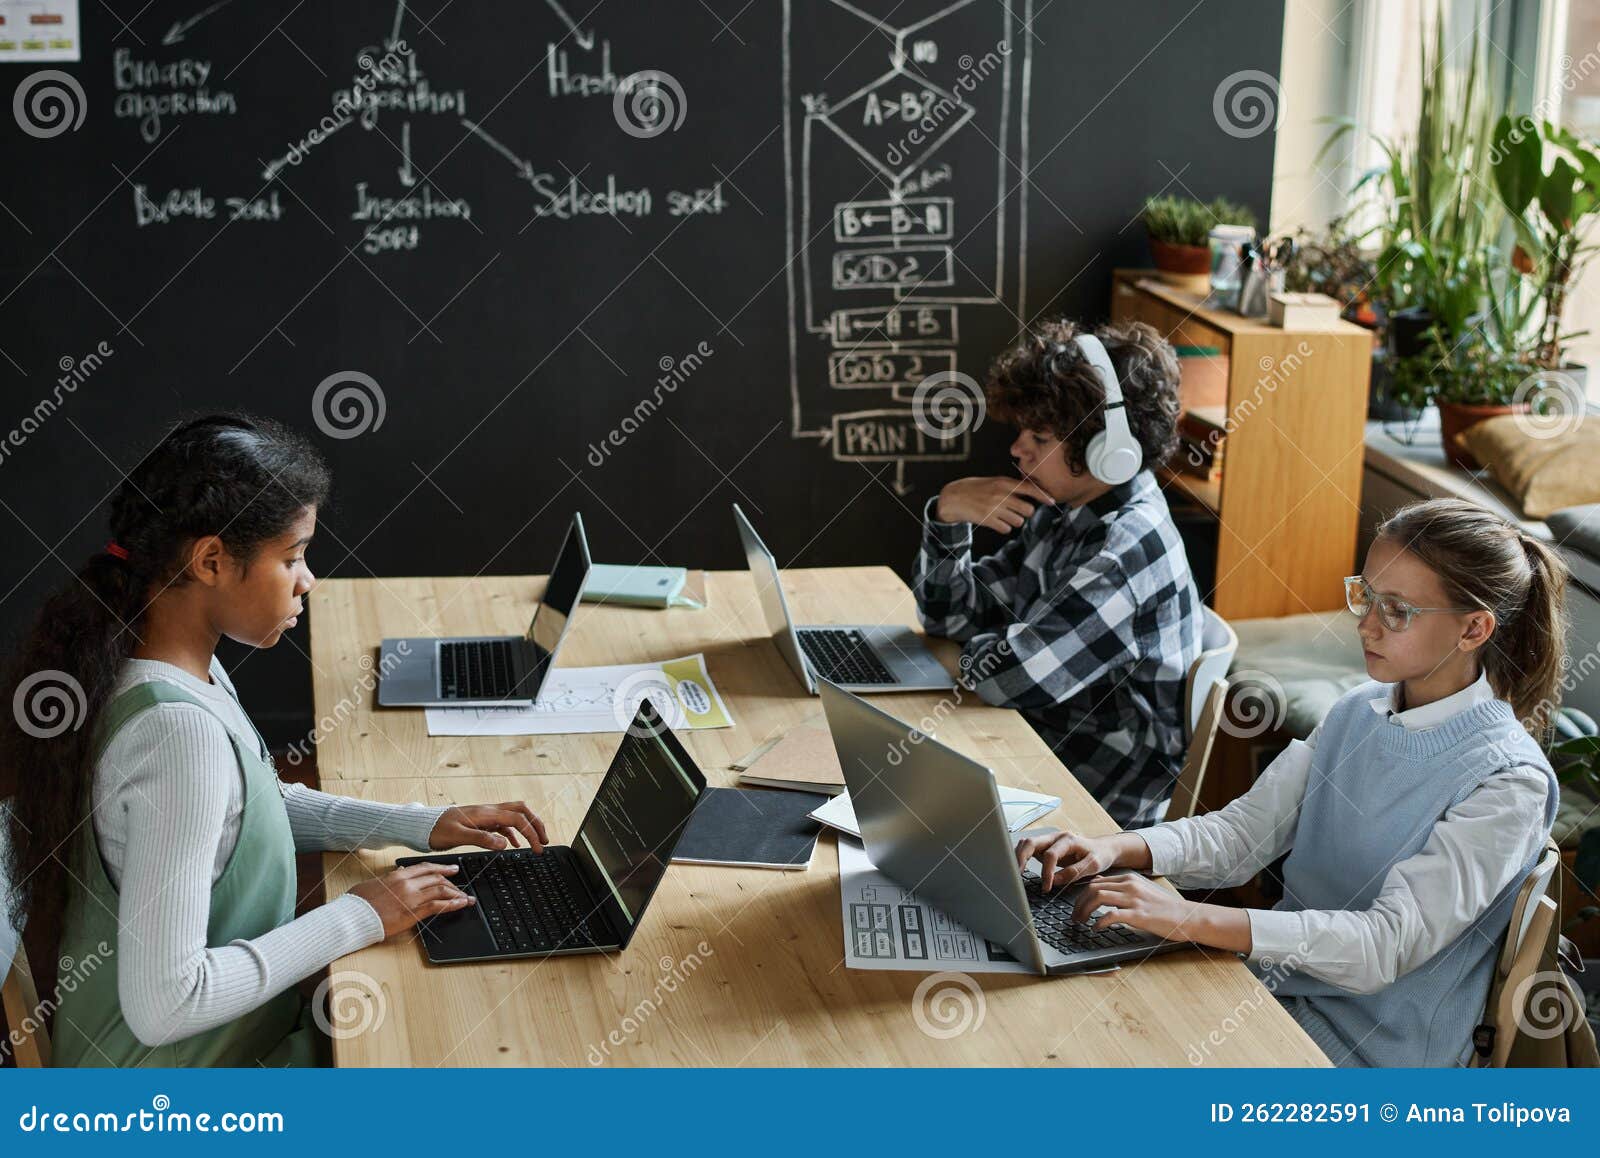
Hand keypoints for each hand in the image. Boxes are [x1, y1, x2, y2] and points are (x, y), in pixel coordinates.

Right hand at [349, 863, 474, 936]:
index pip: (426, 867)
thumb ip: (390, 877)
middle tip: (461, 886)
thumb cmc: (359, 902)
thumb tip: (401, 870)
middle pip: (437, 879)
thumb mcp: (374, 883)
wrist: (352, 917)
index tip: (452, 869)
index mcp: (398, 875)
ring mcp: (411, 898)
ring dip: (456, 894)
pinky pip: (438, 906)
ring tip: (466, 898)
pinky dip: (452, 904)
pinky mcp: (412, 913)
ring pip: (441, 891)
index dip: (442, 868)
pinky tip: (460, 905)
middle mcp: (407, 883)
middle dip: (452, 883)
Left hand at [428, 802, 547, 852]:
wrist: (423, 825)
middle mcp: (489, 811)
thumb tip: (505, 843)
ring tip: (536, 841)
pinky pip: (504, 823)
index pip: (518, 819)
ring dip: (528, 826)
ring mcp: (486, 815)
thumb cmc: (436, 829)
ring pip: (515, 815)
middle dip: (537, 824)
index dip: (532, 832)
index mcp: (486, 813)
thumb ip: (482, 839)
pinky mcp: (481, 821)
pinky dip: (513, 832)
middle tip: (545, 841)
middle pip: (522, 811)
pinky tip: (513, 844)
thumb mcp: (458, 836)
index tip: (538, 847)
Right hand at [935, 476, 1053, 532]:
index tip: (1053, 501)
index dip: (1043, 496)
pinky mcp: (988, 520)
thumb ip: (1011, 486)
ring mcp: (994, 508)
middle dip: (1026, 512)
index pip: (1029, 489)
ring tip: (1004, 515)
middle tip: (1018, 510)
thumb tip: (1032, 491)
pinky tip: (996, 521)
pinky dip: (1004, 527)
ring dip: (1015, 521)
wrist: (954, 497)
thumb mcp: (994, 481)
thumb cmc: (977, 488)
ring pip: (1018, 521)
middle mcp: (1001, 495)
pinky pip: (1006, 529)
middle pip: (1028, 510)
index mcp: (1003, 483)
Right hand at [1015, 828, 1125, 890]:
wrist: (1103, 848)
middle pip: (1031, 842)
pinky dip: (1021, 858)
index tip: (1047, 887)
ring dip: (1018, 857)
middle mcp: (1055, 837)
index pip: (1050, 855)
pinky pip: (1028, 850)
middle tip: (1017, 875)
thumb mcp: (1093, 865)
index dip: (1047, 872)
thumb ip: (1074, 872)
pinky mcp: (1045, 847)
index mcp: (1068, 839)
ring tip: (1015, 873)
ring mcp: (1049, 841)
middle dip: (1021, 859)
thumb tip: (1055, 880)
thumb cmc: (1100, 855)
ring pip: (1026, 844)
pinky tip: (1019, 869)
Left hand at [1071, 872, 1195, 942]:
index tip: (1076, 906)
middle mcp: (1129, 885)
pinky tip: (1096, 929)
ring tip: (1081, 922)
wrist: (1187, 916)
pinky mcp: (1139, 915)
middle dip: (1078, 903)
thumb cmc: (1164, 907)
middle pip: (1093, 888)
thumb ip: (1121, 887)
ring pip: (1098, 897)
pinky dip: (1099, 922)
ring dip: (1084, 911)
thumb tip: (1099, 883)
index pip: (1096, 882)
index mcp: (1129, 879)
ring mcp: (1134, 899)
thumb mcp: (1141, 890)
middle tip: (1074, 916)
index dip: (1081, 894)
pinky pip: (1111, 915)